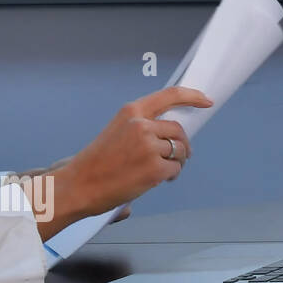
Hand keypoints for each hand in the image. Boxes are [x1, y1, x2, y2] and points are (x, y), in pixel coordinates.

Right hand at [37, 87, 211, 238]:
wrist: (76, 186)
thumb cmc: (95, 163)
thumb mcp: (117, 132)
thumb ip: (142, 127)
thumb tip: (173, 133)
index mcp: (131, 112)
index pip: (170, 95)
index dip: (192, 96)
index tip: (207, 100)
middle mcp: (141, 125)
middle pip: (179, 130)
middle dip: (182, 144)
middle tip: (178, 156)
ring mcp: (149, 146)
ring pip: (180, 150)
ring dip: (177, 161)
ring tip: (162, 171)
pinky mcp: (155, 168)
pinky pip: (175, 169)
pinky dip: (171, 175)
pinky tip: (158, 180)